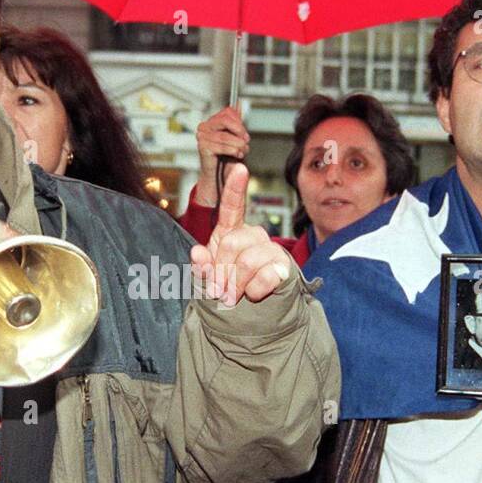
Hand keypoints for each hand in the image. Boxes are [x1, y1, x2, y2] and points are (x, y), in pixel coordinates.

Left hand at [189, 164, 292, 306]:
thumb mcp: (206, 277)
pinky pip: (266, 277)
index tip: (239, 167)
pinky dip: (254, 291)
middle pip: (232, 243)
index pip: (232, 207)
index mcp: (230, 232)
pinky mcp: (284, 268)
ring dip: (236, 285)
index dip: (236, 188)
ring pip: (247, 261)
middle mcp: (253, 235)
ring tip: (233, 296)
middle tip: (219, 290)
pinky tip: (253, 295)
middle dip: (221, 271)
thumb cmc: (225, 290)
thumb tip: (197, 254)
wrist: (247, 315)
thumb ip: (200, 267)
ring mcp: (270, 250)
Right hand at [194, 106, 249, 207]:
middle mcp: (204, 127)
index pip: (227, 112)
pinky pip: (220, 146)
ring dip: (238, 144)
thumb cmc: (227, 157)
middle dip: (239, 131)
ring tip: (243, 151)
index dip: (239, 123)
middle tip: (246, 141)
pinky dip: (232, 151)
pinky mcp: (203, 148)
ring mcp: (202, 137)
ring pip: (225, 135)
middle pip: (225, 120)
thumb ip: (235, 122)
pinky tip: (236, 155)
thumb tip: (238, 105)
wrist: (219, 177)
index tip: (245, 134)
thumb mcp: (234, 136)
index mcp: (212, 122)